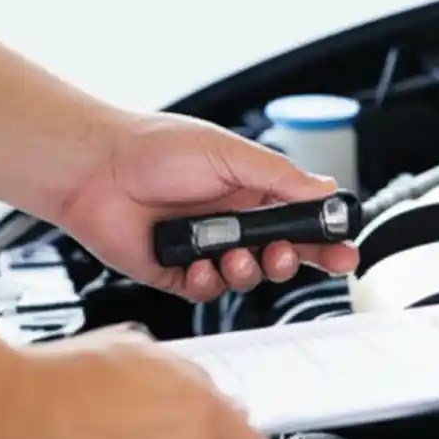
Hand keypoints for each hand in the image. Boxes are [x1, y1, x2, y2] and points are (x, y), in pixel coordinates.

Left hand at [59, 112, 358, 302]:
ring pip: (249, 277)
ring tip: (233, 254)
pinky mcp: (179, 272)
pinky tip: (202, 264)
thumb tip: (325, 189)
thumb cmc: (154, 148)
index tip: (344, 250)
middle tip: (283, 255)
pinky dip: (212, 281)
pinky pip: (210, 290)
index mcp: (252, 190)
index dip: (325, 238)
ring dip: (249, 270)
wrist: (94, 169)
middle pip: (282, 255)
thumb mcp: (229, 153)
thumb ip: (280, 176)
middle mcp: (233, 221)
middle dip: (292, 261)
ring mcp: (208, 248)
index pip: (301, 220)